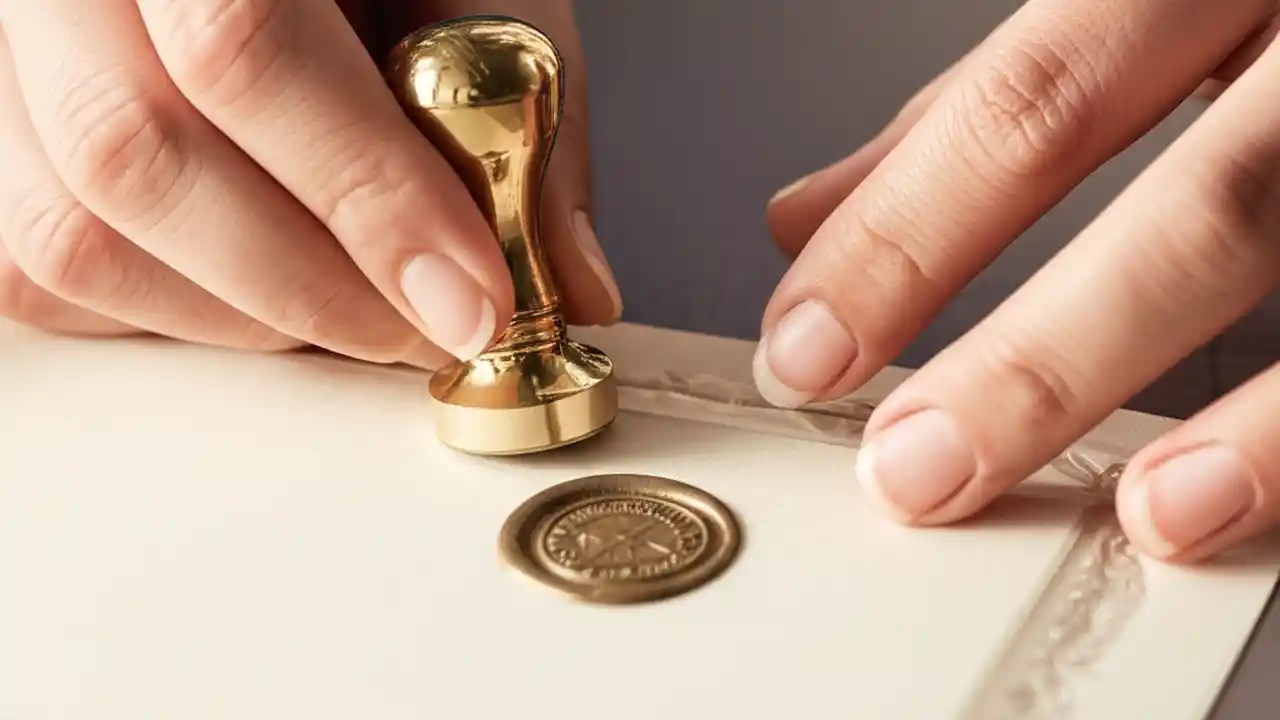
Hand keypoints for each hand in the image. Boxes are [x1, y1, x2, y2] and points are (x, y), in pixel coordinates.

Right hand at [0, 0, 620, 365]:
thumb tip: (569, 284)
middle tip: (429, 328)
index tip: (474, 300)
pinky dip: (176, 317)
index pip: (240, 45)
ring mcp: (11, 61)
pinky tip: (265, 290)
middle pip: (136, 154)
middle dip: (315, 287)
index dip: (368, 197)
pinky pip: (43, 272)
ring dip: (248, 318)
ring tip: (357, 309)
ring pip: (75, 237)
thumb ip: (522, 119)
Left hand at [759, 1, 1279, 562]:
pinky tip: (1259, 493)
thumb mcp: (1140, 6)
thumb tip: (815, 215)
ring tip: (1148, 512)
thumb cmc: (1262, 0)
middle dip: (1045, 358)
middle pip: (1206, 206)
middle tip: (915, 467)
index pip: (1030, 101)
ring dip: (1255, 423)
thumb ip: (988, 111)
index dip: (907, 236)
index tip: (808, 347)